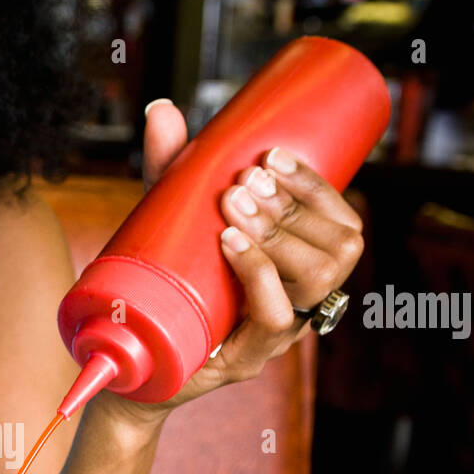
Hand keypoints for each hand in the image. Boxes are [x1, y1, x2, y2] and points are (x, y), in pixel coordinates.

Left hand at [90, 98, 364, 431]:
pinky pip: (272, 316)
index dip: (315, 185)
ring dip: (277, 232)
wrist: (133, 364)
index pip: (340, 223)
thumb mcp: (172, 225)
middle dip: (291, 204)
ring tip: (233, 208)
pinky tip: (230, 243)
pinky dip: (256, 272)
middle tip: (242, 182)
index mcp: (301, 268)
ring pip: (315, 279)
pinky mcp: (247, 359)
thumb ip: (171, 171)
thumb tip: (162, 109)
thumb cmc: (163, 291)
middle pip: (336, 249)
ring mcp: (278, 335)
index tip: (271, 154)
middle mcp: (301, 301)